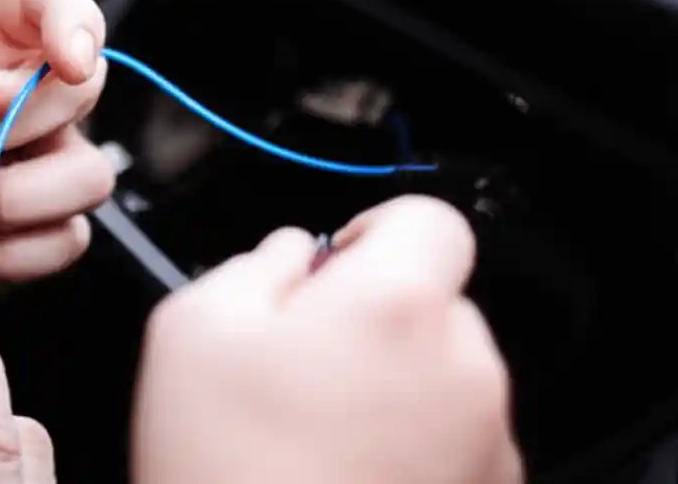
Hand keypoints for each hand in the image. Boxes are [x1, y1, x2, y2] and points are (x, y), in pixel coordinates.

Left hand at [0, 0, 113, 332]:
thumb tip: (1, 94)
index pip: (55, 4)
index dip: (75, 23)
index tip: (67, 62)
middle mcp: (28, 97)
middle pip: (83, 92)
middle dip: (7, 128)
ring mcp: (43, 165)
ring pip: (89, 177)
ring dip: (10, 198)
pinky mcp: (44, 229)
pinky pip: (67, 240)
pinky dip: (8, 250)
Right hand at [132, 196, 522, 483]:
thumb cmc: (225, 470)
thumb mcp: (191, 329)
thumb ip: (255, 262)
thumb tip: (294, 254)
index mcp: (396, 306)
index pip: (431, 218)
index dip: (376, 231)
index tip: (336, 265)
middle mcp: (463, 369)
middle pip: (435, 301)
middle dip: (376, 315)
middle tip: (301, 365)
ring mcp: (485, 442)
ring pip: (444, 374)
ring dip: (392, 383)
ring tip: (313, 434)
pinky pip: (453, 439)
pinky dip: (408, 445)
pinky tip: (341, 474)